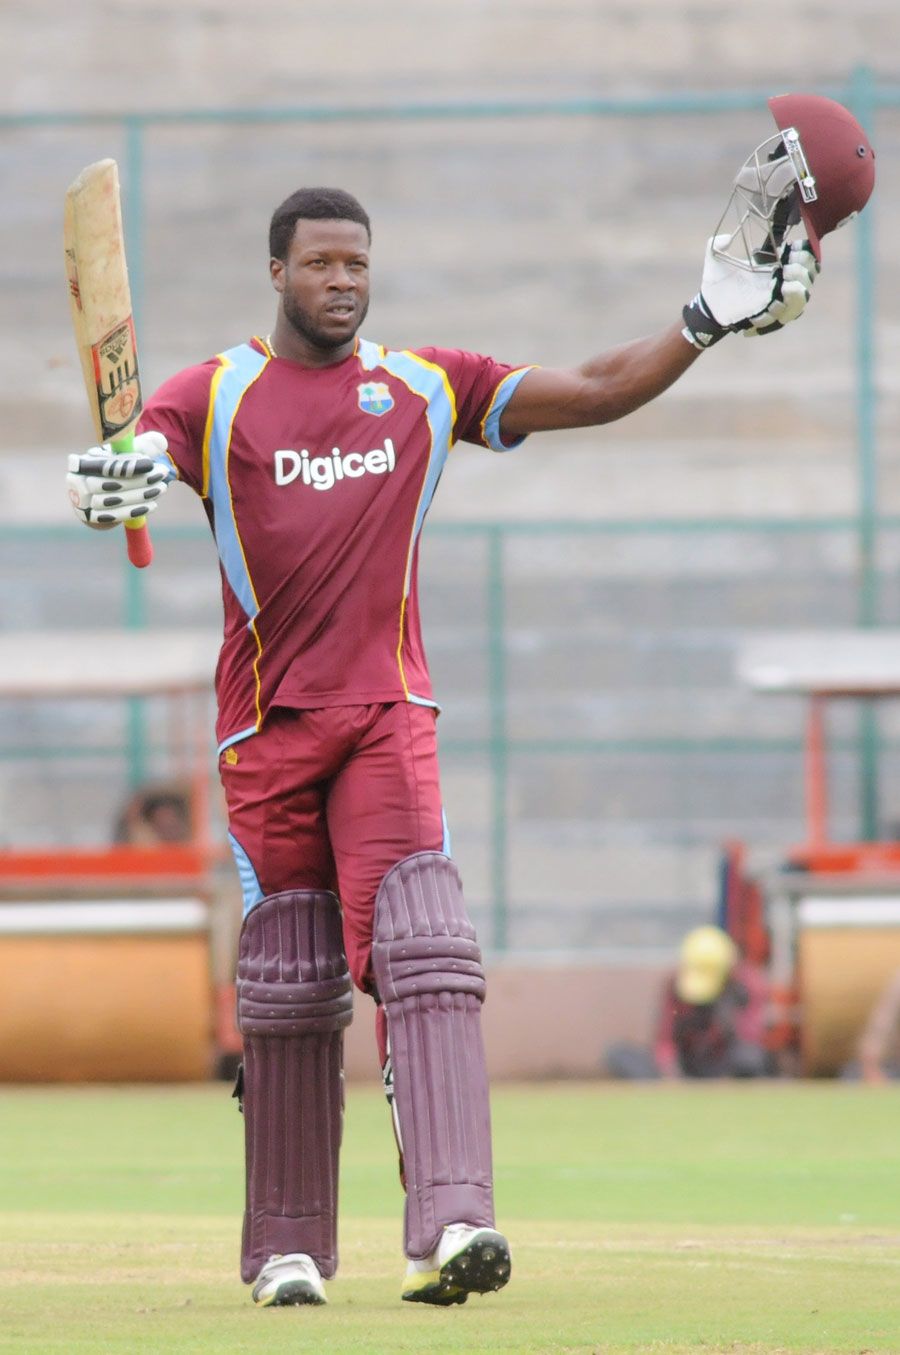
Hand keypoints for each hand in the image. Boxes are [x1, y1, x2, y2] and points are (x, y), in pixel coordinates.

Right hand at [67, 430, 169, 528]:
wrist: (108, 496)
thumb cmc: (120, 469)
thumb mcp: (129, 453)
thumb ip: (144, 446)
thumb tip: (160, 442)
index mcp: (84, 460)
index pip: (103, 463)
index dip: (127, 465)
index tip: (150, 463)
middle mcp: (77, 480)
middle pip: (108, 483)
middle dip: (138, 480)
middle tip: (161, 474)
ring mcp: (81, 500)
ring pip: (112, 500)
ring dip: (140, 495)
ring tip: (161, 488)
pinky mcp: (90, 517)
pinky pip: (113, 516)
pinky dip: (134, 511)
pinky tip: (152, 505)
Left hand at [682, 236, 819, 348]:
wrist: (708, 307)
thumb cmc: (715, 284)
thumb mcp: (715, 258)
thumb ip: (716, 243)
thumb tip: (727, 238)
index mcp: (772, 266)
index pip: (802, 256)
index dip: (804, 250)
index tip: (794, 246)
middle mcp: (779, 282)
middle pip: (809, 273)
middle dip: (805, 265)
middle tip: (789, 264)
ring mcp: (777, 299)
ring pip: (804, 293)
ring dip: (800, 283)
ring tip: (787, 277)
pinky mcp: (772, 313)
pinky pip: (791, 310)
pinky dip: (793, 299)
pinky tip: (785, 288)